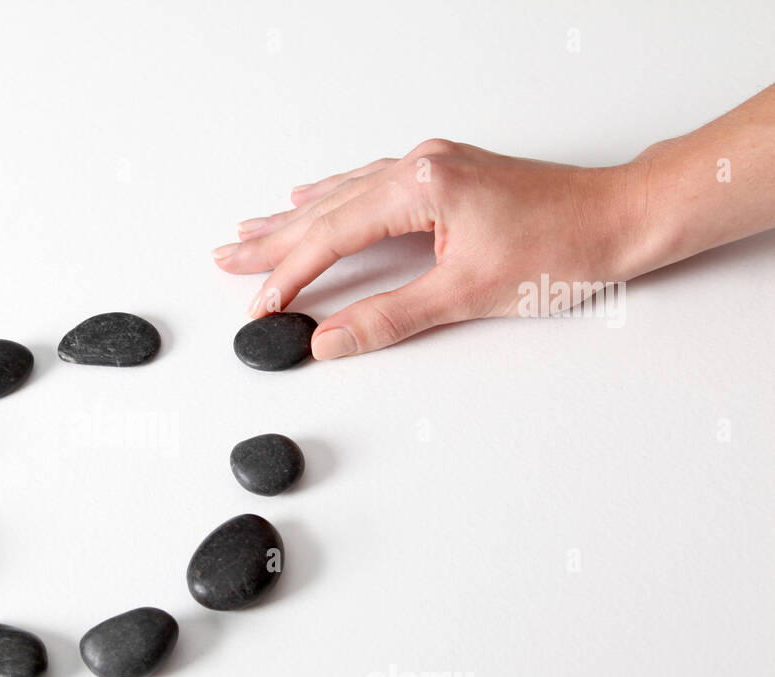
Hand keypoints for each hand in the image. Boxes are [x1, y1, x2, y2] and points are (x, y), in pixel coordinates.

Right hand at [213, 139, 644, 359]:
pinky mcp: (444, 176)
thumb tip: (329, 339)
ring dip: (294, 219)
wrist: (621, 218)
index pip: (333, 237)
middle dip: (273, 241)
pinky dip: (332, 199)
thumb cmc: (562, 248)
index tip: (260, 306)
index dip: (290, 276)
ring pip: (343, 196)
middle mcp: (420, 167)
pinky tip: (311, 196)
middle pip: (327, 210)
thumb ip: (388, 317)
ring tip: (250, 232)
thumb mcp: (466, 294)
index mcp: (420, 186)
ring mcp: (431, 167)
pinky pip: (367, 184)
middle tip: (225, 259)